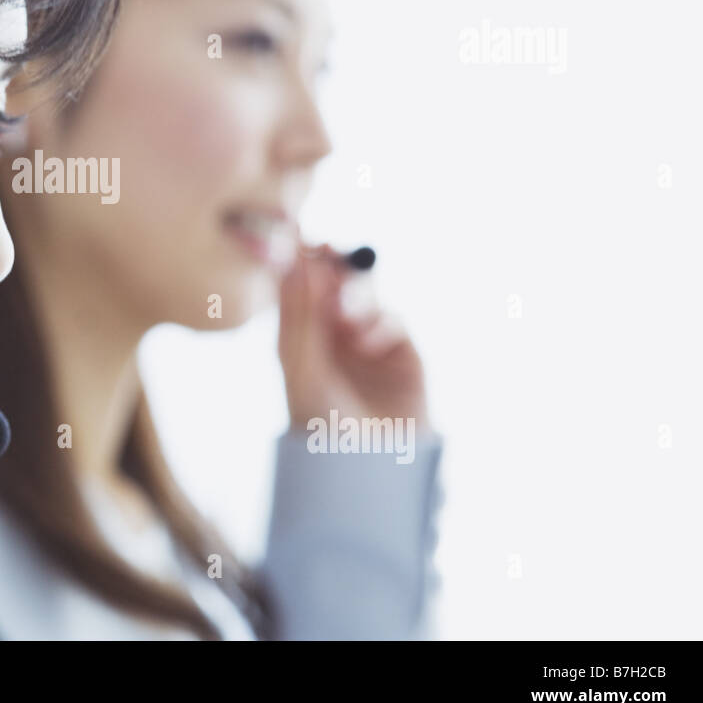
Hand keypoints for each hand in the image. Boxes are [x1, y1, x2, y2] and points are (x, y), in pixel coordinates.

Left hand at [278, 239, 428, 435]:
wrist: (367, 466)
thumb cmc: (321, 422)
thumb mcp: (300, 368)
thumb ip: (300, 317)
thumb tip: (298, 266)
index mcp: (302, 337)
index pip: (302, 287)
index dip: (303, 260)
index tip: (302, 237)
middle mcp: (336, 335)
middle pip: (336, 284)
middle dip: (333, 266)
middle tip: (327, 251)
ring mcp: (371, 343)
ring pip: (366, 297)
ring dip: (354, 296)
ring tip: (343, 314)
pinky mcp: (403, 354)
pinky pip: (393, 320)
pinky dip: (379, 324)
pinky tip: (367, 344)